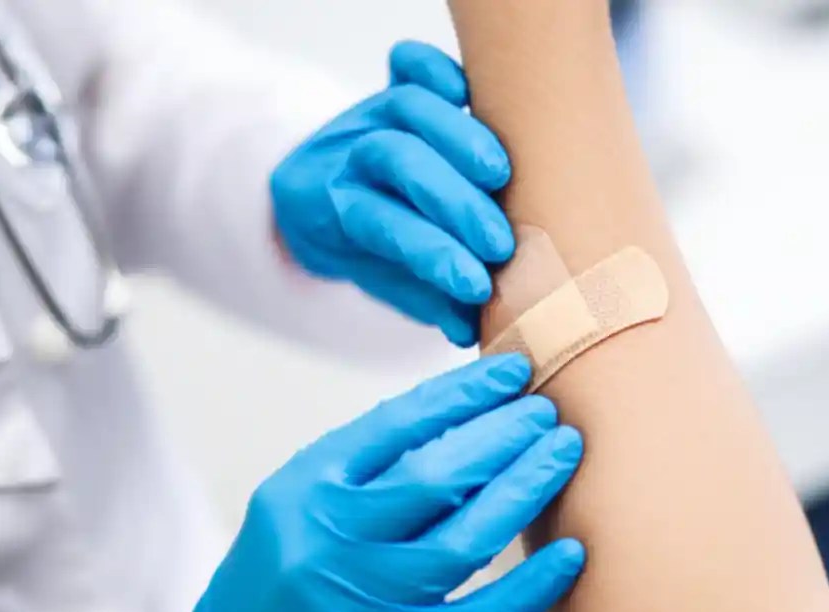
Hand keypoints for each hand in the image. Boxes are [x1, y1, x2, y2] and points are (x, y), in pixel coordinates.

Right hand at [131, 355, 584, 611]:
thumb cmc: (278, 592)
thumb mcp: (297, 516)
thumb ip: (364, 474)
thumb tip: (464, 423)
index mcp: (305, 493)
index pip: (397, 425)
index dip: (464, 394)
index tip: (512, 370)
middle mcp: (332, 542)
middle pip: (439, 474)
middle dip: (505, 433)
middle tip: (549, 408)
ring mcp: (371, 600)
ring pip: (469, 537)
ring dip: (527, 487)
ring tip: (565, 452)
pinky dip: (534, 582)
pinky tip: (572, 551)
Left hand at [272, 41, 513, 346]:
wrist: (325, 199)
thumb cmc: (376, 251)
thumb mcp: (393, 284)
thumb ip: (431, 301)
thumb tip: (473, 330)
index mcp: (342, 214)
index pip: (384, 227)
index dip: (432, 255)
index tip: (478, 287)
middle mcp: (353, 158)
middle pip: (397, 161)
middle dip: (452, 202)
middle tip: (501, 242)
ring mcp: (372, 116)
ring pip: (407, 108)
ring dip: (459, 138)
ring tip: (502, 174)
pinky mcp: (394, 86)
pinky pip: (407, 63)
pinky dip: (435, 70)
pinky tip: (470, 95)